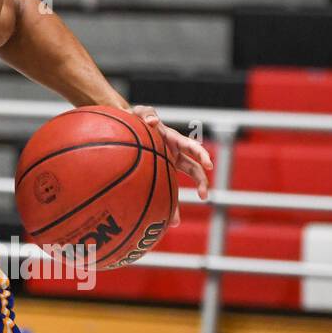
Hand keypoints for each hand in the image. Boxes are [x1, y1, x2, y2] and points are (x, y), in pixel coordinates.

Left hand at [129, 104, 213, 225]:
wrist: (123, 127)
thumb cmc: (134, 118)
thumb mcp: (139, 112)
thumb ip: (146, 113)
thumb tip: (153, 122)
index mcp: (173, 141)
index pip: (192, 149)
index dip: (202, 155)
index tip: (208, 165)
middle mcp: (173, 155)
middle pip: (194, 170)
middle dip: (201, 182)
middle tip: (204, 195)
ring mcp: (164, 165)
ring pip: (175, 185)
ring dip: (178, 202)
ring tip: (175, 220)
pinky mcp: (154, 172)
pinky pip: (160, 188)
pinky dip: (161, 202)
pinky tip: (157, 219)